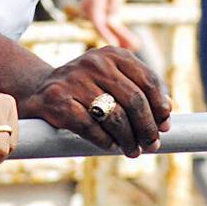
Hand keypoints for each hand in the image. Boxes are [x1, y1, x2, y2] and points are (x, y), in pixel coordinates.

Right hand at [16, 46, 170, 156]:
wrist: (39, 89)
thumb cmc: (85, 88)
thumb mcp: (111, 79)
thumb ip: (138, 91)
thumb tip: (166, 116)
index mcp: (113, 54)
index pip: (148, 80)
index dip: (160, 107)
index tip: (165, 126)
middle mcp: (95, 62)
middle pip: (135, 100)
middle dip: (148, 128)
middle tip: (152, 145)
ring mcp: (75, 79)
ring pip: (115, 116)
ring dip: (129, 139)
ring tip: (133, 150)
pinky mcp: (59, 100)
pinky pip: (91, 127)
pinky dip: (105, 141)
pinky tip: (111, 145)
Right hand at [79, 0, 139, 49]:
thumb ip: (114, 5)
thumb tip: (111, 22)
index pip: (97, 20)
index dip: (106, 34)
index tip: (115, 45)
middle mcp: (89, 7)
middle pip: (103, 26)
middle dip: (119, 37)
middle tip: (135, 48)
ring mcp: (93, 11)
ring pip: (107, 27)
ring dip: (121, 37)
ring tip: (137, 46)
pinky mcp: (100, 12)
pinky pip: (109, 24)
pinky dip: (119, 32)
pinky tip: (132, 42)